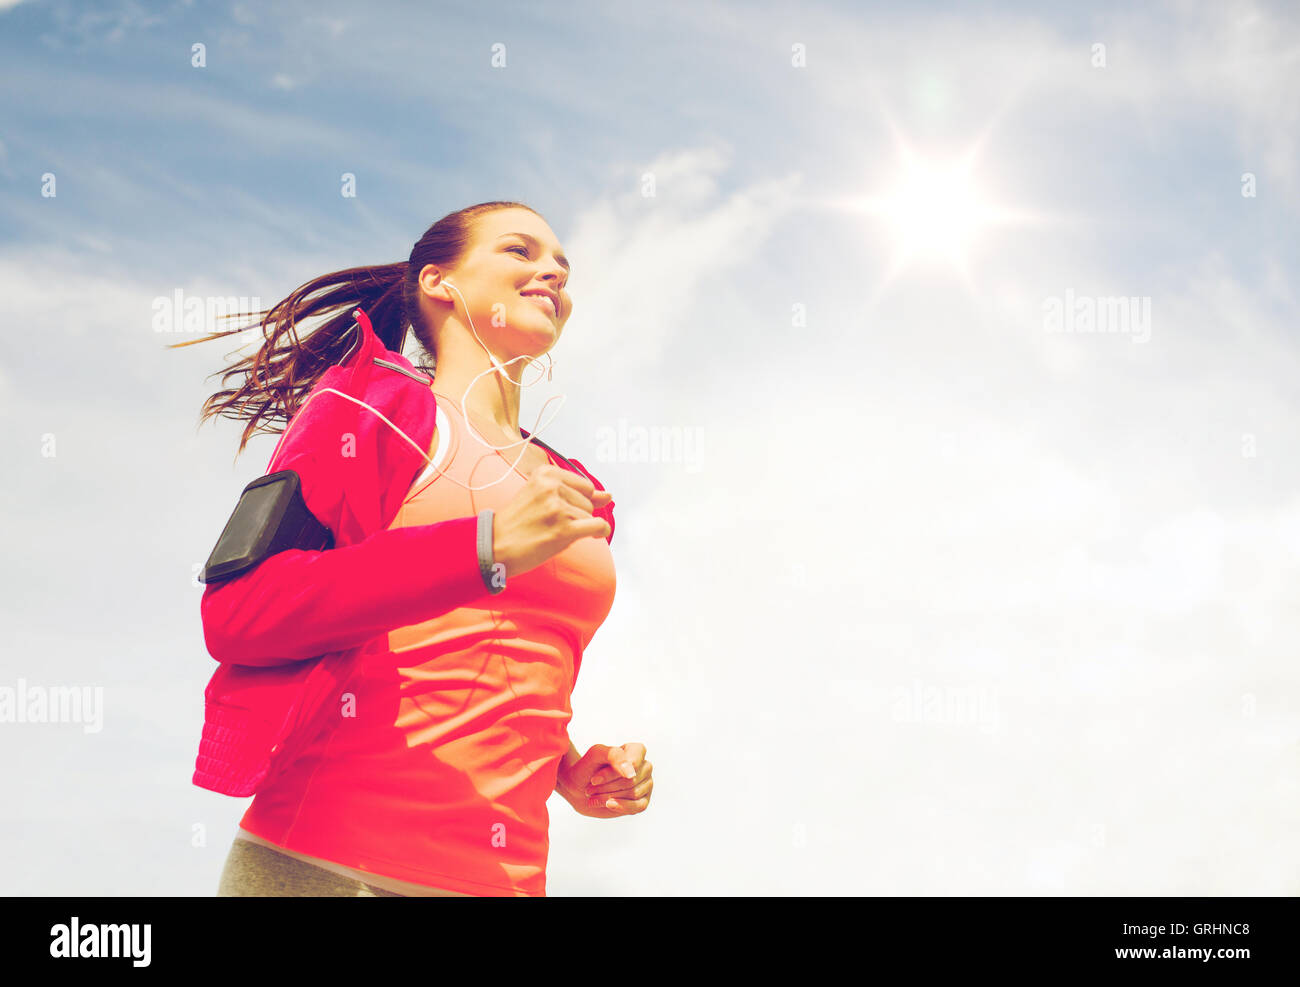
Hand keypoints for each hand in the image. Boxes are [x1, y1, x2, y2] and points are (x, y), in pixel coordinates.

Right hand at [492, 465, 611, 576]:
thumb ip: (577, 494)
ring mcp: (558, 507)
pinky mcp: (563, 529)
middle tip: (551, 524)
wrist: (494, 546)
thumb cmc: (518, 523)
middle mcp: (551, 487)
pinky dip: (600, 531)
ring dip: (579, 527)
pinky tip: (592, 536)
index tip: (560, 511)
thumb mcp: (543, 498)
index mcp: (545, 474)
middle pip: (588, 501)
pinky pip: (598, 526)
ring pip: (590, 515)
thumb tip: (608, 495)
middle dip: (578, 514)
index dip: (578, 501)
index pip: (584, 485)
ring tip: (553, 532)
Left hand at [557, 743, 652, 818]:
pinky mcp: (642, 801)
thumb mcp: (597, 754)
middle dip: (606, 786)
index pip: (633, 762)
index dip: (612, 773)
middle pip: (631, 780)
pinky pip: (638, 807)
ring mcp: (646, 785)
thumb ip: (615, 756)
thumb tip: (631, 773)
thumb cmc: (589, 767)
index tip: (594, 780)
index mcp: (637, 751)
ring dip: (609, 797)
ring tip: (593, 796)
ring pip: (633, 794)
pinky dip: (620, 807)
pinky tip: (608, 805)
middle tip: (589, 788)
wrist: (581, 787)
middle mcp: (645, 767)